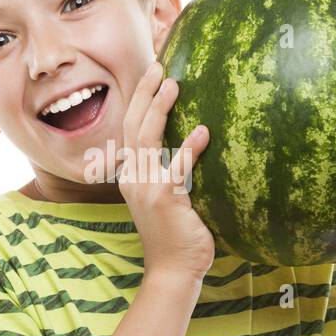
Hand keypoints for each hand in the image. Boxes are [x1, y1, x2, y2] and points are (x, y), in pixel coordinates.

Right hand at [119, 62, 215, 279]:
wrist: (174, 270)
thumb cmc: (178, 233)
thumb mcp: (170, 196)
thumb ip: (175, 169)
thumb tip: (199, 137)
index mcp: (132, 174)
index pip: (132, 128)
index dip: (140, 99)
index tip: (153, 73)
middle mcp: (133, 177)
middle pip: (134, 125)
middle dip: (144, 93)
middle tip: (158, 64)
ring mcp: (145, 188)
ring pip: (147, 139)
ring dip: (159, 109)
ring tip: (173, 84)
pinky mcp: (164, 200)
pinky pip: (176, 169)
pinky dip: (189, 149)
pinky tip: (203, 132)